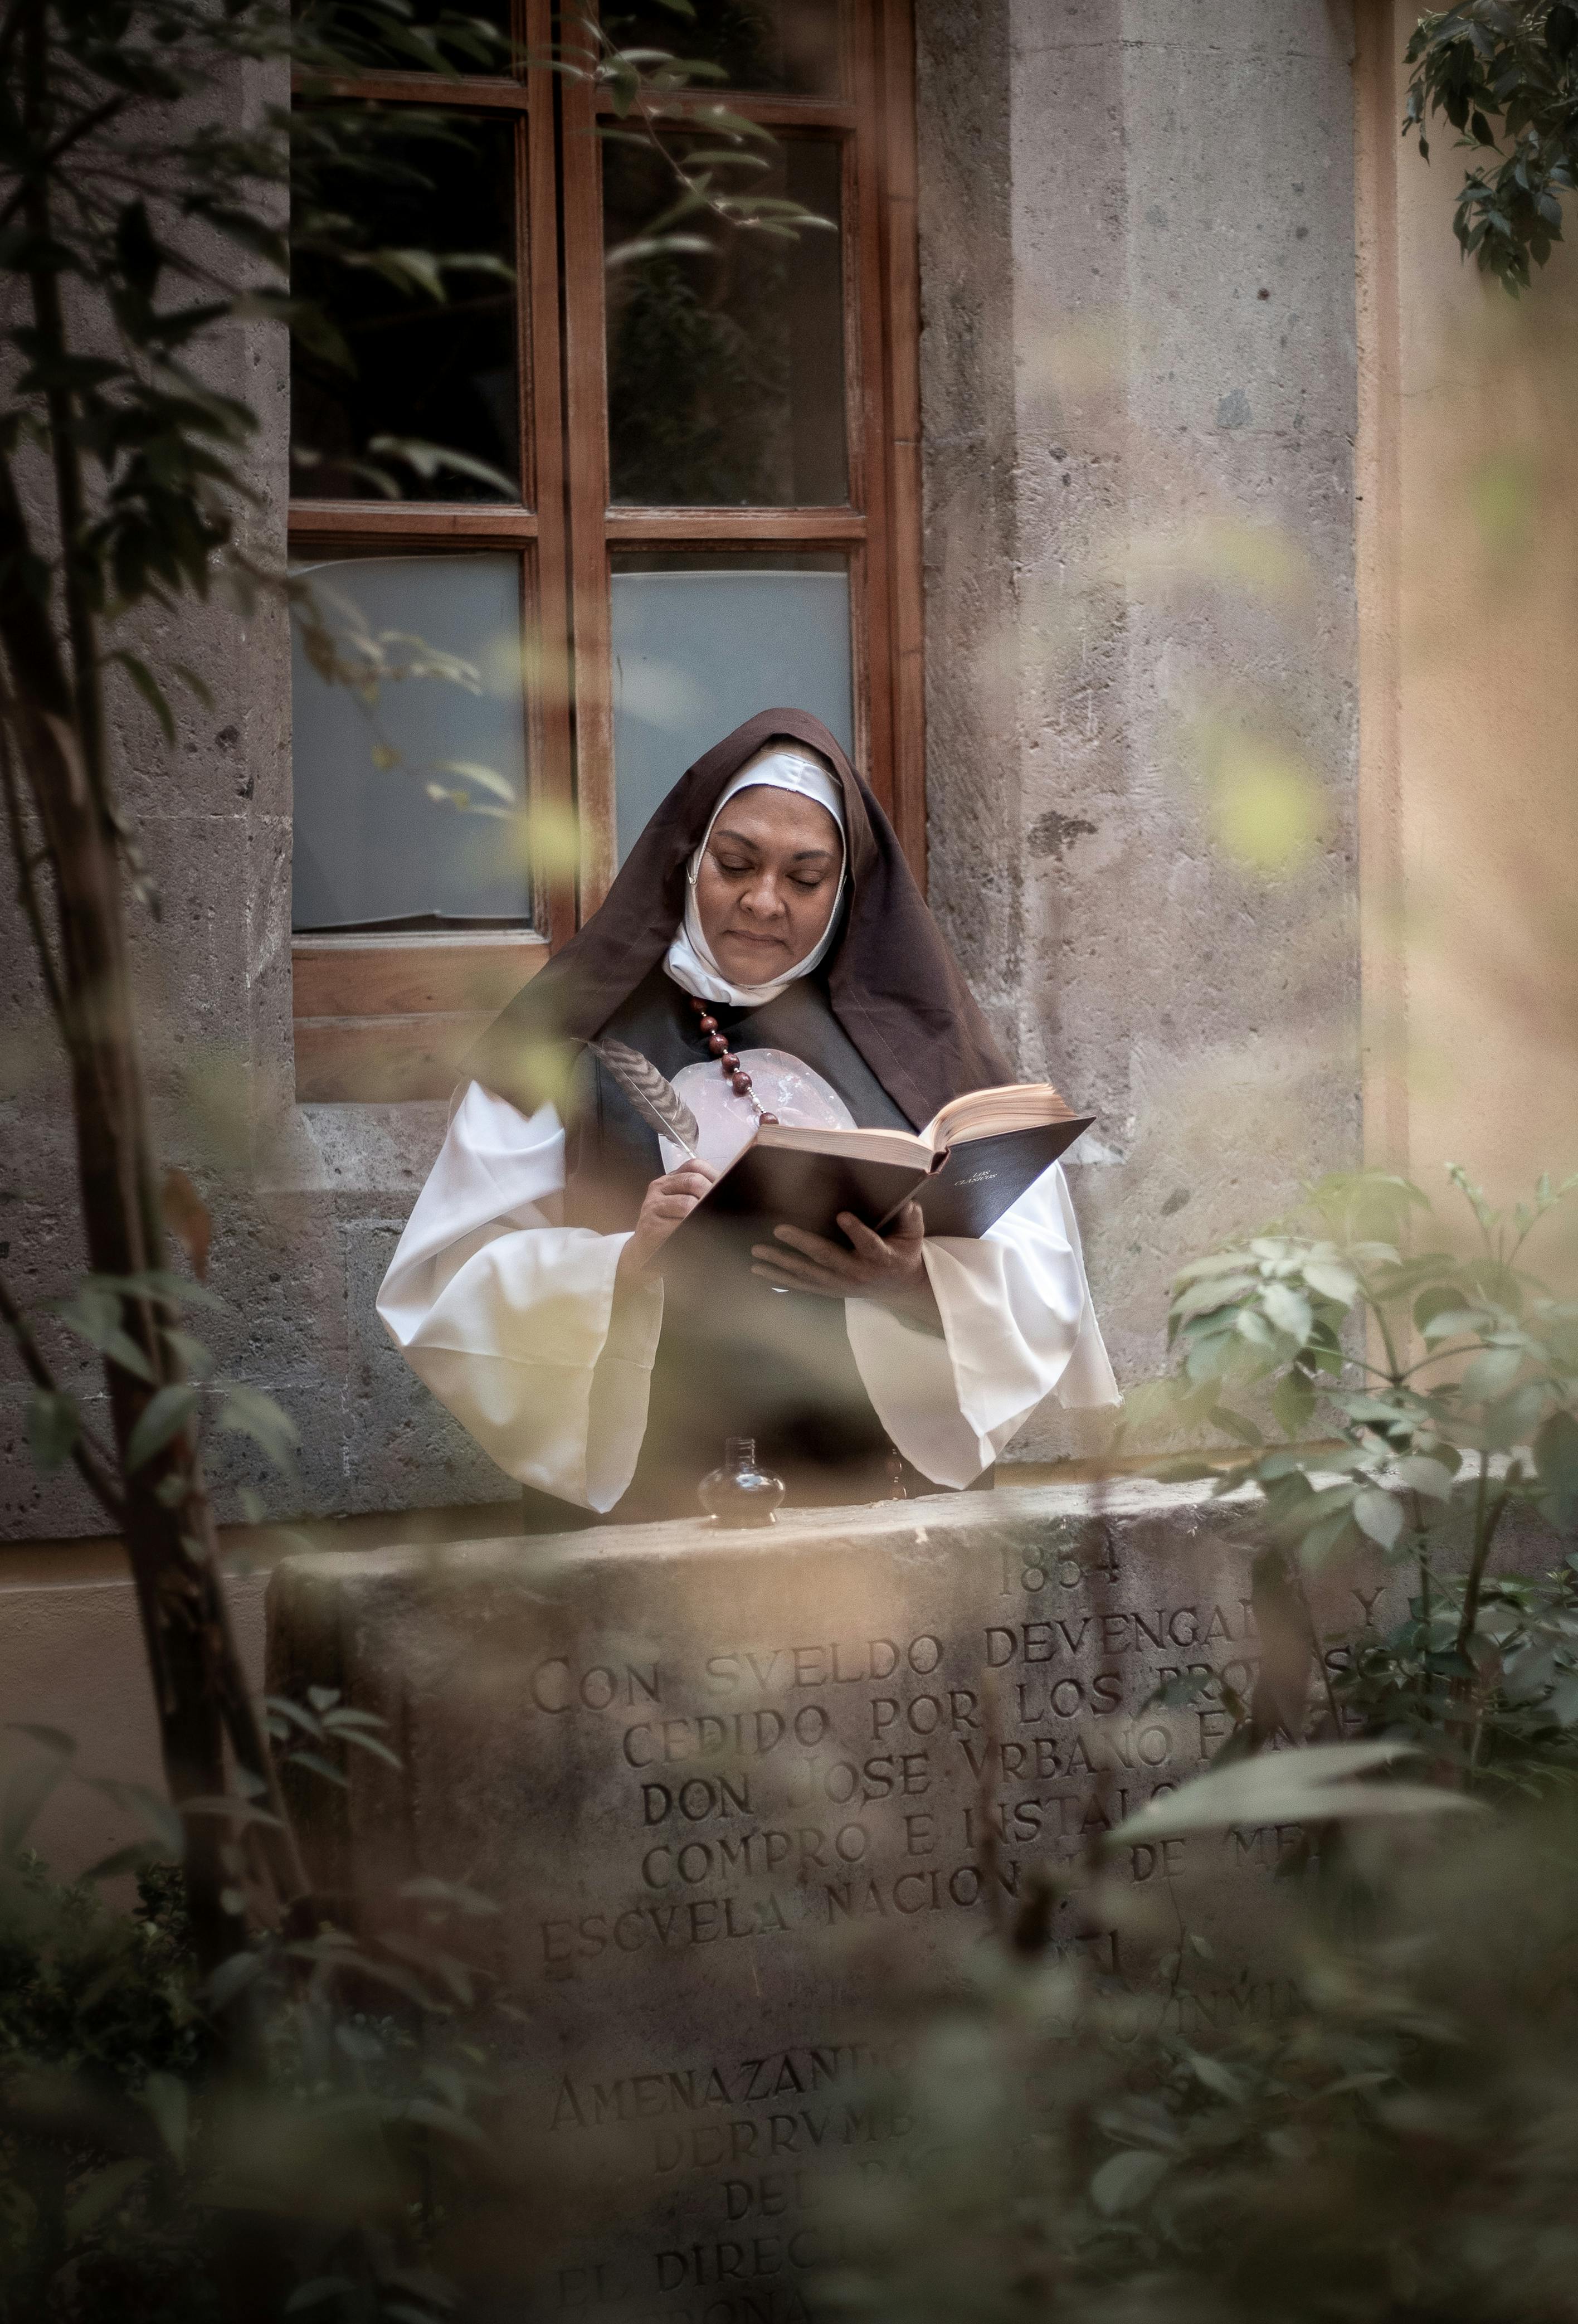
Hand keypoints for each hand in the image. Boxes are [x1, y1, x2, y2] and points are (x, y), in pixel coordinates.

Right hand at [620, 1158, 717, 1279]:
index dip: (714, 1175)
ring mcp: (653, 1205)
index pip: (695, 1165)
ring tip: (714, 1221)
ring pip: (687, 1203)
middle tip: (724, 1206)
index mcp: (670, 1180)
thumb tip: (726, 1192)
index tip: (726, 1187)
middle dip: (712, 1193)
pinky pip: (678, 1225)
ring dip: (704, 1213)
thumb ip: (699, 1196)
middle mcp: (659, 1187)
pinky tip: (701, 1235)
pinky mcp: (651, 1226)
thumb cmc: (669, 1228)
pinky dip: (694, 1229)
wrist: (644, 1250)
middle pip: (693, 1181)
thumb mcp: (682, 1206)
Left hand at [750, 1202, 940, 1329]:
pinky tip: (759, 1271)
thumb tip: (907, 1200)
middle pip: (828, 1258)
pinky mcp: (829, 1290)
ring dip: (780, 1263)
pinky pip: (802, 1286)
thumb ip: (911, 1217)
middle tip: (779, 1230)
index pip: (870, 1244)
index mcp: (881, 1257)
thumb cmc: (904, 1252)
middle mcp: (857, 1273)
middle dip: (802, 1244)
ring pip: (808, 1274)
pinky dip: (780, 1279)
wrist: (900, 1287)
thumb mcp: (914, 1235)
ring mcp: (840, 1284)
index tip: (842, 1215)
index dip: (856, 1232)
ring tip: (757, 1252)